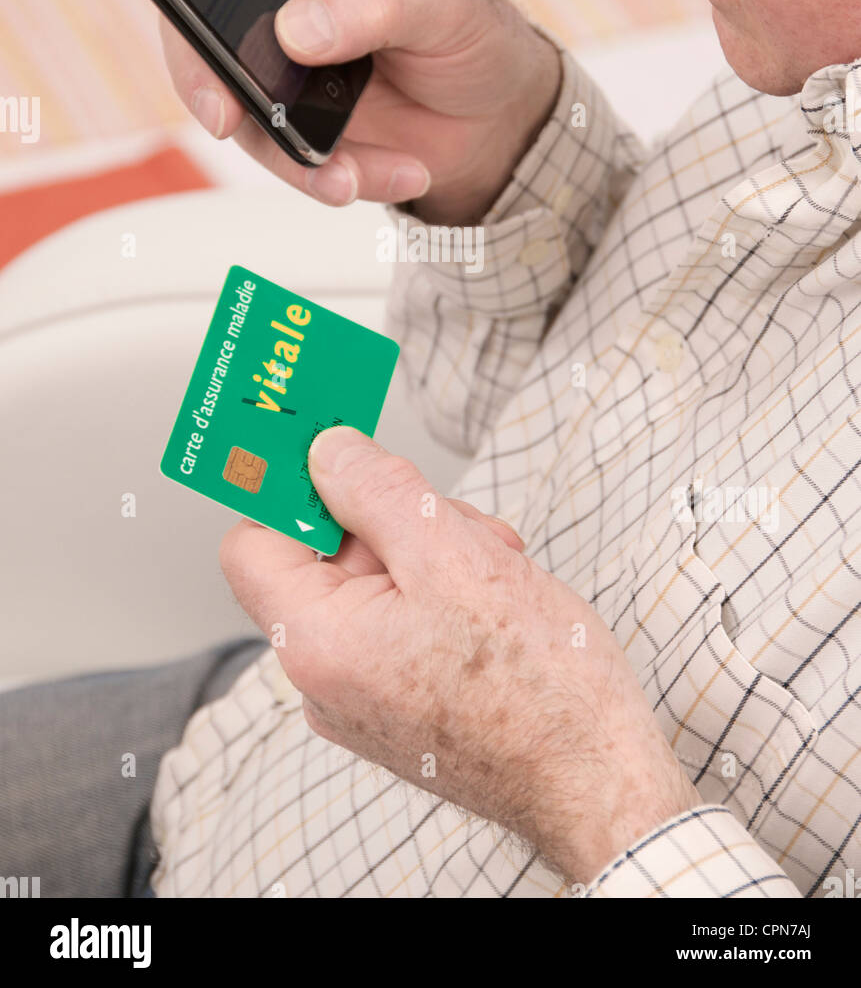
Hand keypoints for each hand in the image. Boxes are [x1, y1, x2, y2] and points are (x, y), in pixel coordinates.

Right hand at [160, 0, 561, 223]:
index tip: (182, 0)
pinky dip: (336, 176)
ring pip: (238, 111)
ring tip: (352, 173)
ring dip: (290, 154)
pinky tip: (401, 170)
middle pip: (197, 26)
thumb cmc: (475, 29)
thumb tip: (297, 30)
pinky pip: (286, 158)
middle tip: (228, 118)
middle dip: (208, 81)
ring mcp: (282, 67)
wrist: (505, 119)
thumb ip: (374, 2)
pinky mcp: (299, 126)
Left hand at [220, 426, 699, 886]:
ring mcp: (363, 697)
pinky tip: (499, 604)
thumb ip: (375, 490)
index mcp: (317, 644)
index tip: (338, 455)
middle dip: (394, 521)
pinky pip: (400, 623)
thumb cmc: (539, 689)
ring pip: (375, 583)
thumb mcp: (454, 554)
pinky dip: (445, 596)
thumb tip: (325, 453)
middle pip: (327, 555)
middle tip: (460, 527)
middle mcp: (324, 680)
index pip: (255, 541)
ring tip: (497, 573)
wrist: (601, 785)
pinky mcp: (402, 706)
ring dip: (433, 554)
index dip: (294, 490)